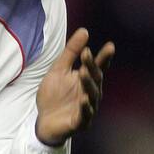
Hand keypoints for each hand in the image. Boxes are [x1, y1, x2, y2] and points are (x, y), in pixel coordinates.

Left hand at [35, 29, 115, 146]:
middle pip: (95, 79)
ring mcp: (87, 108)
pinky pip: (85, 115)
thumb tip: (84, 31)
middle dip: (92, 67)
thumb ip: (71, 52)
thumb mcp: (59, 70)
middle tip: (86, 54)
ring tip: (84, 73)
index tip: (110, 46)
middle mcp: (91, 93)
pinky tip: (84, 100)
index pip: (98, 66)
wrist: (43, 121)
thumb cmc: (54, 95)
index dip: (104, 57)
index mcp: (87, 80)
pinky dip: (86, 108)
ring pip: (92, 95)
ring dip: (88, 84)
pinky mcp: (80, 123)